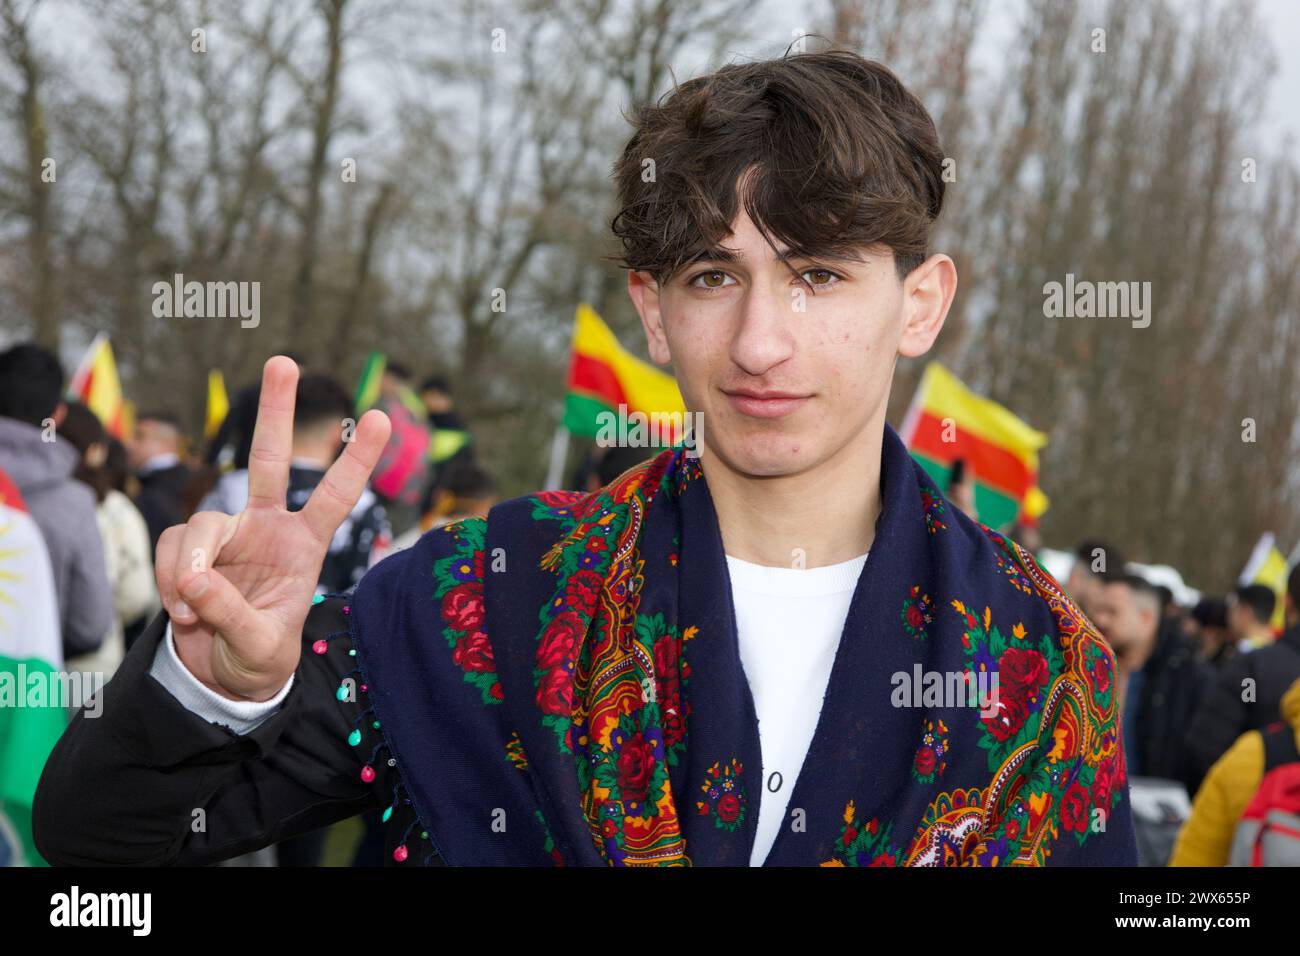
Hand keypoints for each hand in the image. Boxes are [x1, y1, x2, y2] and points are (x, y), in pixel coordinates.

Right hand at [156, 356, 390, 700]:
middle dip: (275, 412)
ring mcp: (227, 534)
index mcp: (305, 546)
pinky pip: (173, 550)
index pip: (334, 497)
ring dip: (190, 568)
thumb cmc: (261, 658)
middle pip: (268, 460)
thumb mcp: (260, 645)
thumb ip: (231, 613)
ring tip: (192, 612)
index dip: (356, 460)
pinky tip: (182, 612)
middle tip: (284, 361)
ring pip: (199, 525)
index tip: (380, 417)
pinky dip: (171, 580)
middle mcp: (268, 528)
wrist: (225, 677)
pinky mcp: (191, 548)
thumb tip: (194, 580)